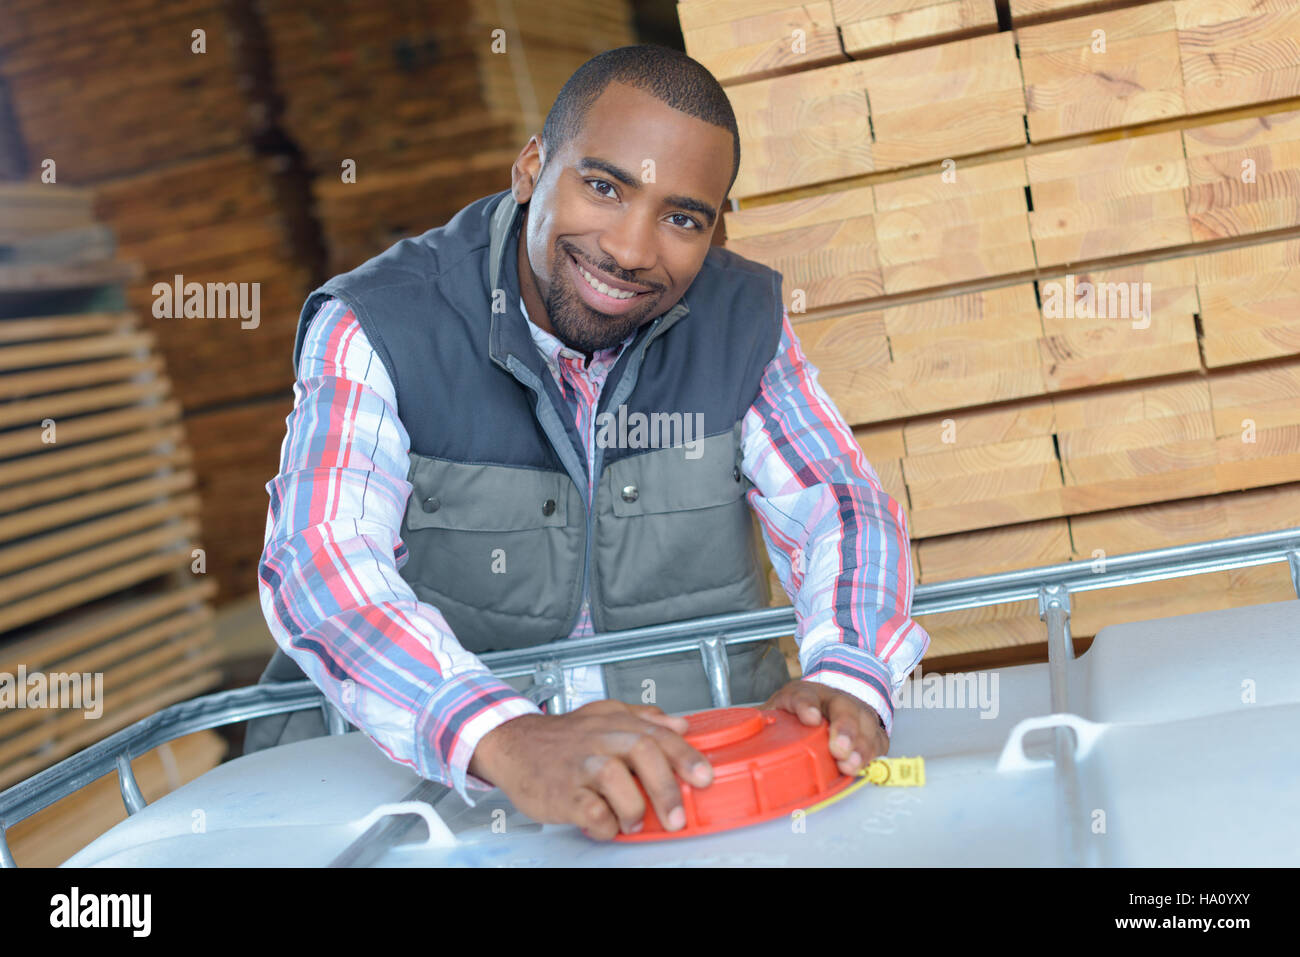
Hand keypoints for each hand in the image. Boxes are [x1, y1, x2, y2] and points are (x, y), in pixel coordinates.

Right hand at [467, 699, 712, 840]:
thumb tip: (681, 725)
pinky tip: (607, 825)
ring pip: (614, 777)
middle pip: (641, 750)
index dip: (684, 756)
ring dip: (633, 807)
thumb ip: (643, 718)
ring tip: (635, 821)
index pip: (657, 734)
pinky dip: (604, 824)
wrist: (513, 745)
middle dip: (665, 786)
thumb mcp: (603, 715)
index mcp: (614, 723)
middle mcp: (598, 740)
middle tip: (676, 816)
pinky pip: (589, 810)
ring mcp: (579, 766)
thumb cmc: (562, 737)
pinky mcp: (561, 792)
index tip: (704, 777)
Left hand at [763, 679, 888, 774]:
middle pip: (843, 708)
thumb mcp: (778, 711)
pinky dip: (873, 754)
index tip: (810, 718)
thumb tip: (747, 736)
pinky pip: (878, 741)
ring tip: (851, 764)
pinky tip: (865, 765)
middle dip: (843, 729)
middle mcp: (834, 699)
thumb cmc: (800, 711)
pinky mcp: (871, 731)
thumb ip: (766, 721)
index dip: (806, 706)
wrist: (829, 701)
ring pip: (864, 724)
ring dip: (860, 746)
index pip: (803, 696)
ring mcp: (856, 713)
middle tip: (838, 748)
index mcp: (806, 693)